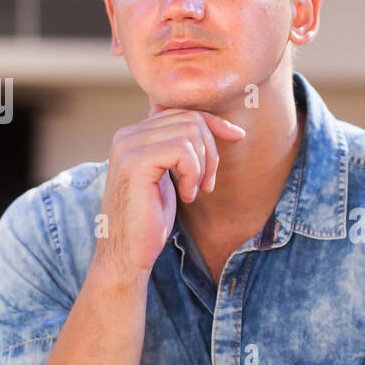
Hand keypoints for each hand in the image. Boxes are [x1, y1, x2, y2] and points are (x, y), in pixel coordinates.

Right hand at [93, 103, 244, 278]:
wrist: (127, 253)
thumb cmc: (149, 220)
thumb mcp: (167, 176)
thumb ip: (174, 147)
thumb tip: (199, 119)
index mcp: (133, 135)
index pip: (182, 111)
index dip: (213, 122)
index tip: (237, 136)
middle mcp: (127, 134)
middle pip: (190, 118)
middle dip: (211, 150)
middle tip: (208, 184)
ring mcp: (129, 146)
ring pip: (190, 132)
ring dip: (203, 166)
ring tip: (195, 191)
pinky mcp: (136, 162)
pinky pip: (183, 151)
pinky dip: (194, 175)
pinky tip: (186, 196)